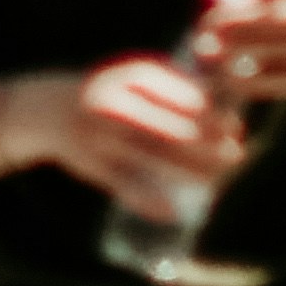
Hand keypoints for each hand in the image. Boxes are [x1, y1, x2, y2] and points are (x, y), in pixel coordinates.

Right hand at [45, 52, 251, 203]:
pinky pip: (126, 187)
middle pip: (173, 128)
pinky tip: (174, 210)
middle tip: (235, 155)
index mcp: (133, 76)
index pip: (182, 95)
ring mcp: (102, 136)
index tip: (235, 126)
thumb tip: (222, 98)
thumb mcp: (137, 77)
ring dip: (189, 173)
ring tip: (215, 179)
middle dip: (208, 146)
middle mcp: (117, 103)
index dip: (212, 114)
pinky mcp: (92, 165)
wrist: (49, 109)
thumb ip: (174, 84)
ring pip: (154, 158)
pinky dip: (150, 201)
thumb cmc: (110, 92)